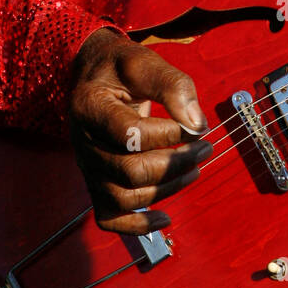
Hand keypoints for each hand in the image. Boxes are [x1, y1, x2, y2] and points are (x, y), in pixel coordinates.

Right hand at [69, 27, 210, 234]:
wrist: (93, 75)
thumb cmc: (120, 67)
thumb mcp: (143, 61)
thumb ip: (171, 85)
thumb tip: (196, 124)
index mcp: (90, 107)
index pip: (129, 134)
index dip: (167, 135)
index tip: (193, 126)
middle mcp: (83, 142)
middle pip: (128, 172)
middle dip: (174, 164)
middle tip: (204, 148)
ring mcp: (88, 166)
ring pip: (124, 197)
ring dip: (166, 189)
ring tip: (194, 169)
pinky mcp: (96, 182)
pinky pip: (110, 217)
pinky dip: (137, 225)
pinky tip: (166, 218)